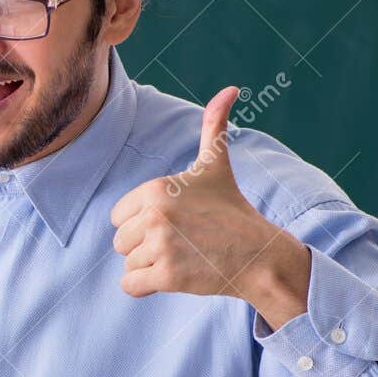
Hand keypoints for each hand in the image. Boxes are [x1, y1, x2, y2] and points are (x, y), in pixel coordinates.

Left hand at [109, 86, 310, 328]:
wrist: (259, 255)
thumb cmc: (232, 211)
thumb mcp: (217, 166)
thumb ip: (214, 127)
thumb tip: (231, 88)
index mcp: (156, 188)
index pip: (118, 217)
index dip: (143, 222)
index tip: (176, 222)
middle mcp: (156, 214)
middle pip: (120, 242)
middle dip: (145, 247)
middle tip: (182, 242)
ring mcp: (161, 245)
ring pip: (127, 265)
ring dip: (150, 267)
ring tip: (183, 257)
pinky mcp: (167, 276)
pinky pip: (130, 287)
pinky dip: (147, 288)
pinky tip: (175, 276)